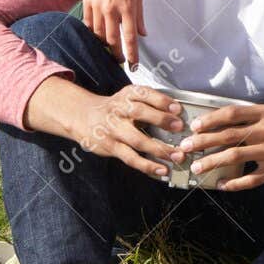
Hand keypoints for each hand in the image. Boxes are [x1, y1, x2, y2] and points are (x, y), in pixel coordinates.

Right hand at [68, 84, 185, 178]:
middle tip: (179, 128)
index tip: (177, 109)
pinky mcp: (110, 147)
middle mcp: (118, 110)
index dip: (161, 101)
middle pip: (139, 113)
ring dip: (159, 149)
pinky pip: (130, 158)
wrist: (83, 116)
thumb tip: (178, 113)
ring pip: (137, 140)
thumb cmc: (115, 108)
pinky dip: (147, 165)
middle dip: (161, 120)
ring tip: (176, 155)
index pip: (144, 94)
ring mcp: (113, 130)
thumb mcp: (129, 97)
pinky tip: (161, 169)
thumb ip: (150, 102)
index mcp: (127, 95)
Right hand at [82, 0, 144, 66]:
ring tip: (108, 50)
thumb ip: (139, 15)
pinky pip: (88, 23)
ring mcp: (97, 5)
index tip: (133, 66)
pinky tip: (97, 36)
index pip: (130, 37)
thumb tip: (143, 34)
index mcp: (128, 7)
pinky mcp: (86, 1)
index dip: (132, 54)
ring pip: (98, 34)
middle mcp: (111, 9)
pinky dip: (92, 32)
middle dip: (116, 54)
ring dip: (103, 44)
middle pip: (112, 40)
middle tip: (120, 61)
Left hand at [174, 104, 263, 191]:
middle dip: (203, 142)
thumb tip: (219, 126)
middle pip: (228, 135)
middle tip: (185, 147)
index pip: (231, 113)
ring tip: (197, 167)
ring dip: (212, 162)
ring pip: (235, 156)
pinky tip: (221, 185)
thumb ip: (251, 118)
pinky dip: (234, 183)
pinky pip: (251, 179)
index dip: (210, 119)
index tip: (193, 126)